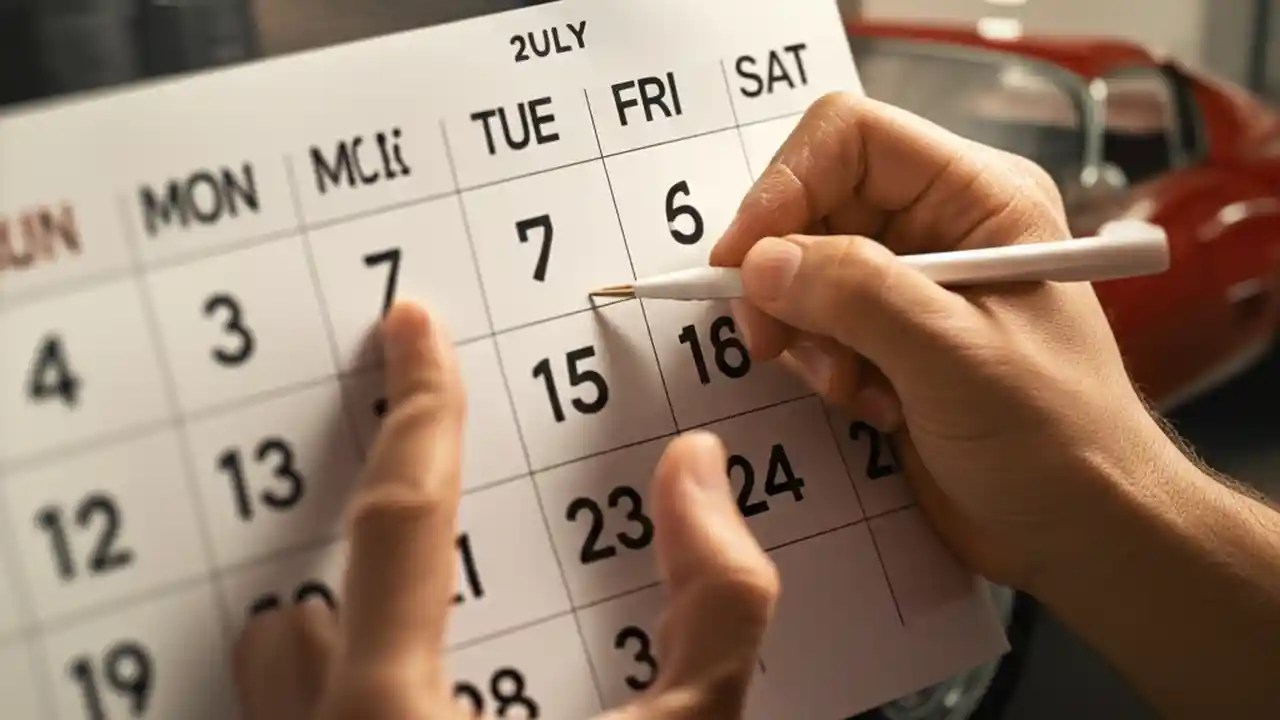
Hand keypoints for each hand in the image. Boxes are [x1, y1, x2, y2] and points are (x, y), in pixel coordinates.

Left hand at [233, 303, 779, 719]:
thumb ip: (713, 609)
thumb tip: (696, 471)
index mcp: (397, 717)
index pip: (401, 522)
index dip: (420, 412)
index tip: (412, 332)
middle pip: (294, 623)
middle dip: (350, 592)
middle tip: (420, 577)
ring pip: (275, 682)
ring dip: (332, 655)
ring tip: (404, 663)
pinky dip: (332, 700)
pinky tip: (409, 704)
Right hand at [711, 93, 1182, 591]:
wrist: (1084, 530)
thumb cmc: (1053, 438)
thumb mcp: (954, 357)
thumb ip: (857, 296)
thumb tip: (758, 262)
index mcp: (977, 195)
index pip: (852, 137)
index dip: (785, 183)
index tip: (741, 261)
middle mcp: (940, 224)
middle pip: (814, 201)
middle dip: (785, 274)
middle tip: (775, 342)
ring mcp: (910, 283)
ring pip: (801, 267)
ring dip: (804, 332)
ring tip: (850, 387)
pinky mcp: (886, 338)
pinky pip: (811, 323)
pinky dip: (816, 364)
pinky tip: (868, 405)